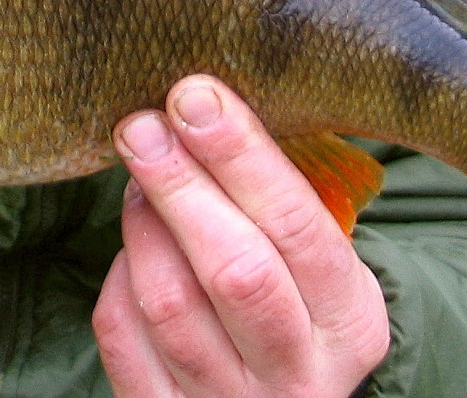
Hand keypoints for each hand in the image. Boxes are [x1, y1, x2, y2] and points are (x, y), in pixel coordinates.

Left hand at [93, 76, 388, 396]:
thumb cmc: (293, 301)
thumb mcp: (317, 262)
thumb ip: (276, 200)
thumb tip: (201, 103)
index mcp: (348, 322)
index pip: (298, 227)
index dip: (242, 156)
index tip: (196, 96)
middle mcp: (297, 374)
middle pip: (235, 271)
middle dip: (182, 184)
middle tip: (142, 124)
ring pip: (169, 304)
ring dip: (143, 223)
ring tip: (137, 177)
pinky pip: (123, 335)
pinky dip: (118, 277)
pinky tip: (132, 246)